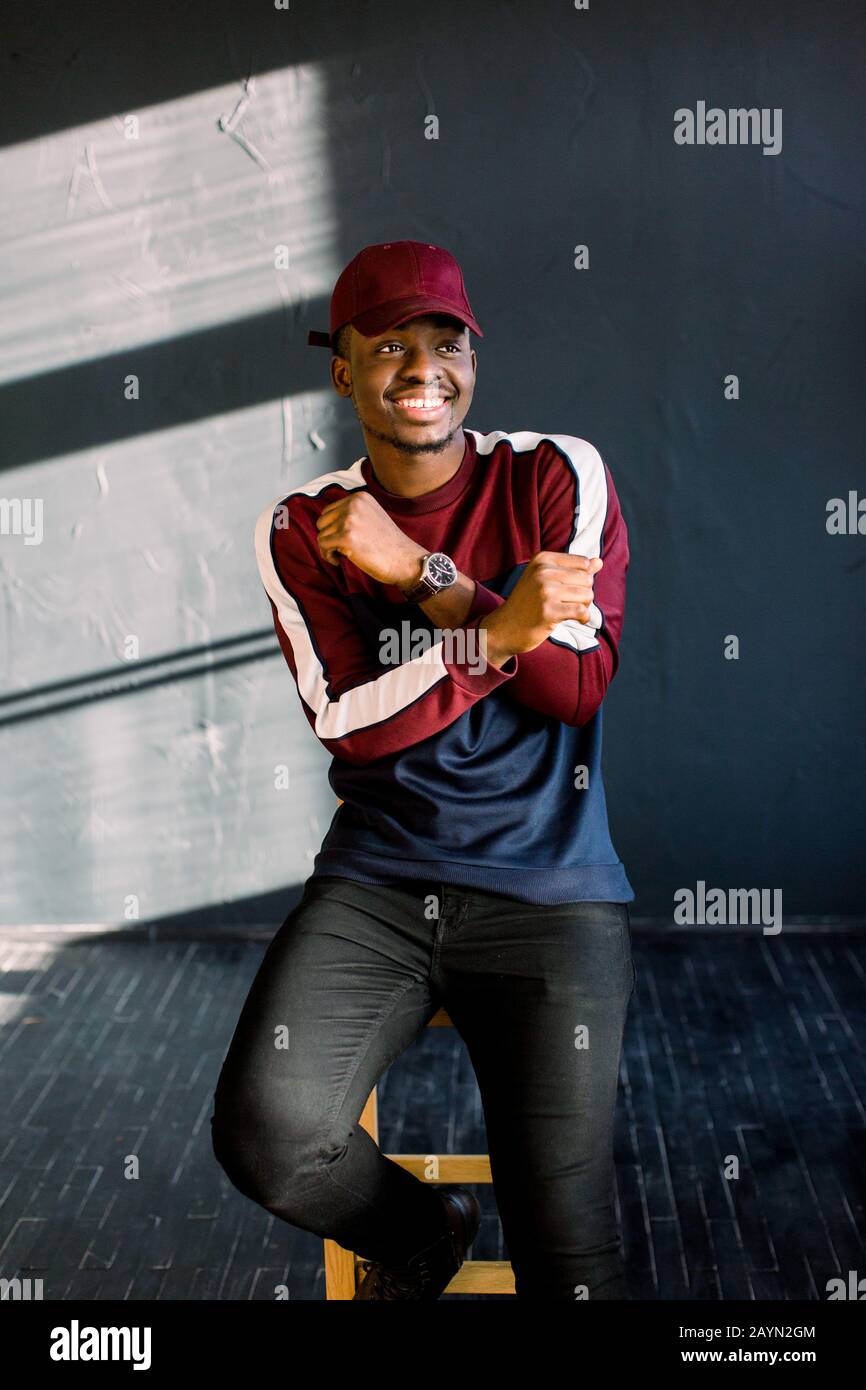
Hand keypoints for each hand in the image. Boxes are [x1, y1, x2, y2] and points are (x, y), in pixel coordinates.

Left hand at [315, 491, 424, 586]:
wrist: (405, 560)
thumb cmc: (388, 544)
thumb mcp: (371, 517)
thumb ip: (352, 514)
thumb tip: (325, 522)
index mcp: (360, 497)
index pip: (329, 511)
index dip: (333, 529)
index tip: (344, 540)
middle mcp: (354, 504)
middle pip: (322, 521)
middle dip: (329, 537)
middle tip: (342, 549)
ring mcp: (350, 519)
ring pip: (321, 534)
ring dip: (329, 548)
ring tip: (343, 555)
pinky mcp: (346, 536)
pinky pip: (323, 545)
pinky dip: (328, 556)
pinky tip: (340, 560)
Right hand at [479, 551, 602, 658]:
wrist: (504, 628)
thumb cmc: (528, 603)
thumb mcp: (547, 580)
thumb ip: (575, 570)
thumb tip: (599, 561)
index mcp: (542, 559)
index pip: (583, 563)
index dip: (582, 579)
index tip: (570, 590)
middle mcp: (543, 572)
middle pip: (587, 579)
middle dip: (584, 594)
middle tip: (569, 603)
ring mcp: (545, 591)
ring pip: (587, 595)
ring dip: (583, 606)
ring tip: (569, 611)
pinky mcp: (549, 611)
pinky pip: (582, 611)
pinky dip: (584, 618)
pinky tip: (576, 620)